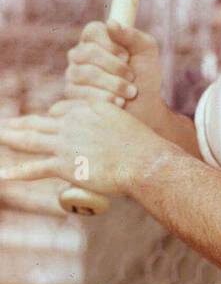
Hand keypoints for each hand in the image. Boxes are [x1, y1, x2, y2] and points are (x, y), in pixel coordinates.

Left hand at [0, 98, 164, 195]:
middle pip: (37, 122)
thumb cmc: (141, 145)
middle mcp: (70, 122)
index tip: (48, 125)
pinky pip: (34, 168)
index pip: (60, 111)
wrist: (143, 160)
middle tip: (2, 124)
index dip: (53, 119)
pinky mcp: (64, 165)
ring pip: (29, 140)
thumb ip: (108, 121)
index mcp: (86, 108)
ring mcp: (65, 143)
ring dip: (8, 138)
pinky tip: (3, 175)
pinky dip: (17, 172)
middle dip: (17, 124)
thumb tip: (103, 131)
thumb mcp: (124, 121)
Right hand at [65, 20, 163, 124]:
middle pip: (89, 52)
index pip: (93, 31)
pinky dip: (106, 98)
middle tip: (132, 77)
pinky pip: (82, 93)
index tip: (127, 57)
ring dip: (113, 84)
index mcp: (96, 39)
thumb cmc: (145, 76)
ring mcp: (73, 74)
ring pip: (85, 73)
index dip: (111, 44)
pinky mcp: (72, 95)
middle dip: (115, 67)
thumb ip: (132, 35)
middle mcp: (80, 54)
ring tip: (130, 93)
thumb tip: (111, 23)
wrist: (145, 108)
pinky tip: (119, 103)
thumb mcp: (146, 51)